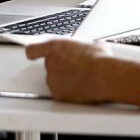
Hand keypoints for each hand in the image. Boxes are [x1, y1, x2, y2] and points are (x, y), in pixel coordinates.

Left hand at [24, 39, 139, 109]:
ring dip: (69, 82)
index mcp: (60, 45)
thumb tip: (96, 49)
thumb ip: (90, 49)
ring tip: (89, 82)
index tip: (28, 52)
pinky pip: (61, 94)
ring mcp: (55, 78)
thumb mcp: (98, 46)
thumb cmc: (110, 60)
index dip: (34, 51)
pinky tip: (80, 93)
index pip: (39, 48)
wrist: (111, 75)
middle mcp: (53, 61)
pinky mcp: (61, 94)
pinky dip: (69, 93)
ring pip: (57, 82)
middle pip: (52, 67)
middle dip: (64, 70)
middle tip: (82, 72)